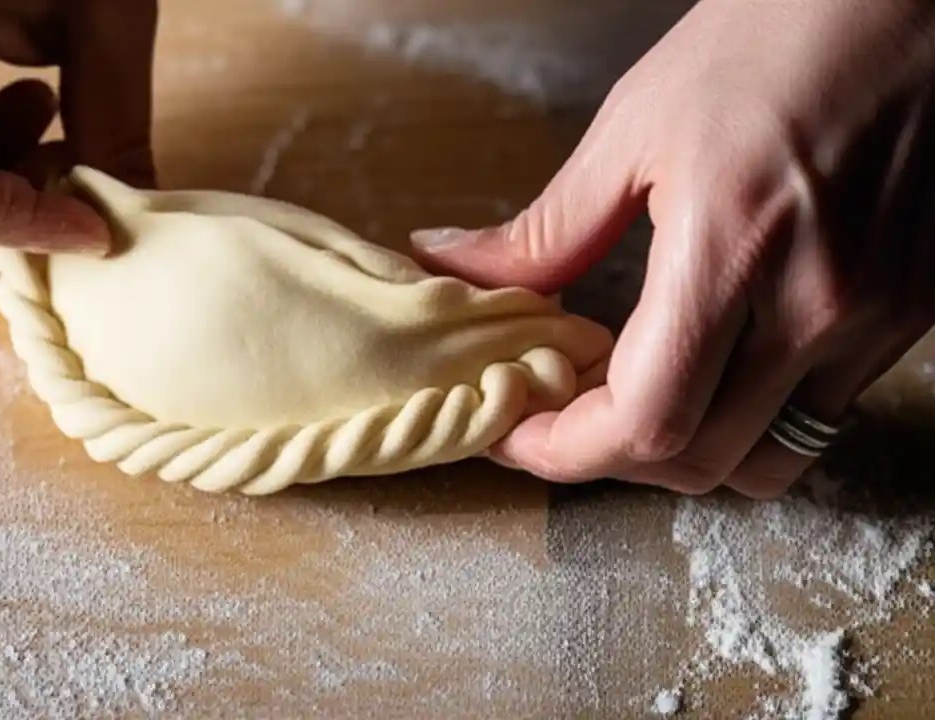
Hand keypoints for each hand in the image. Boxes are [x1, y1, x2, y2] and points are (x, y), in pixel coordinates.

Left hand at [412, 0, 934, 497]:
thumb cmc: (771, 38)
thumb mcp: (633, 129)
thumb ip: (544, 230)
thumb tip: (451, 264)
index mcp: (734, 251)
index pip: (645, 422)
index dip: (562, 451)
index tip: (516, 433)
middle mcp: (819, 306)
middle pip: (698, 460)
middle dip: (609, 454)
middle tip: (558, 411)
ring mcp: (876, 319)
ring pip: (765, 459)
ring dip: (685, 449)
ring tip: (633, 393)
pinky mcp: (911, 314)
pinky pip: (819, 414)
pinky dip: (749, 417)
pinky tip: (711, 362)